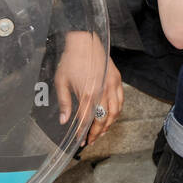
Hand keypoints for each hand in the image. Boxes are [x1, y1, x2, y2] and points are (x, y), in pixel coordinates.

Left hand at [53, 31, 122, 146]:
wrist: (84, 41)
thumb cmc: (71, 60)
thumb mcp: (61, 82)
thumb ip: (64, 103)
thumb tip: (64, 121)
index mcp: (87, 93)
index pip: (86, 120)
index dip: (83, 132)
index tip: (80, 141)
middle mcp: (102, 91)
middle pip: (102, 120)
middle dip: (97, 133)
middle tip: (90, 140)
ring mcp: (112, 86)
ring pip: (115, 113)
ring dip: (108, 125)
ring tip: (101, 132)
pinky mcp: (117, 80)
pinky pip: (121, 101)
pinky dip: (116, 112)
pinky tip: (110, 117)